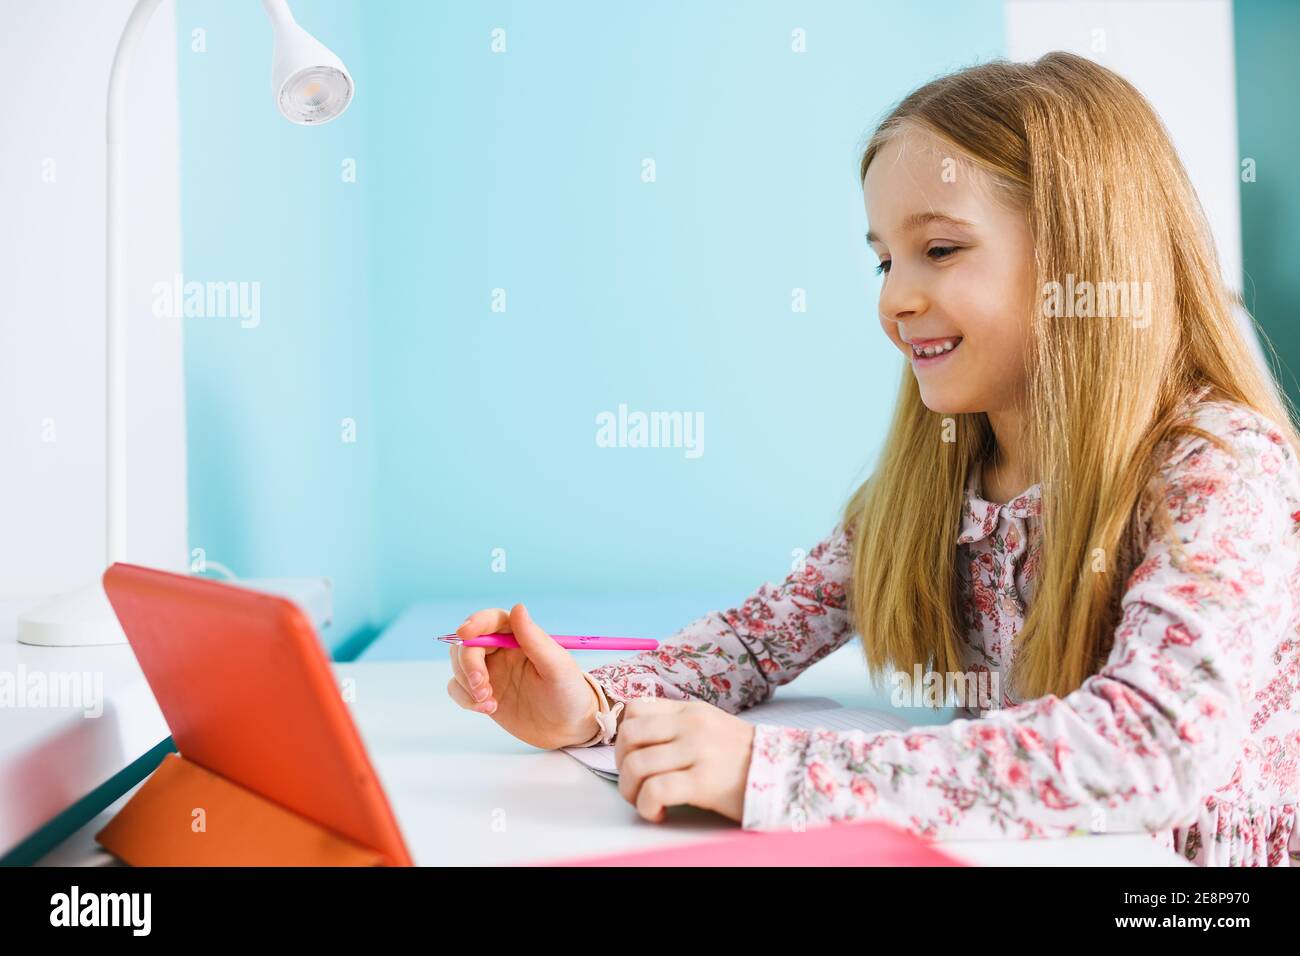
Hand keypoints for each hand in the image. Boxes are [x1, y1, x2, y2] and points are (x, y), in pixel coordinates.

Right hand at [445, 604, 600, 749]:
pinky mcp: (482, 692)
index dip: (475, 622)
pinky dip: (465, 699)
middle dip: (469, 665)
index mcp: (519, 636)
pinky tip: (488, 709)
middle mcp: (501, 650)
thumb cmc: (569, 693)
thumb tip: (517, 607)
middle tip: (482, 688)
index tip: (465, 633)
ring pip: (459, 665)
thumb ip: (535, 639)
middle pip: (467, 644)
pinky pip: (458, 688)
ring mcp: (490, 671)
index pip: (491, 620)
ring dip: (467, 684)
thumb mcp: (557, 667)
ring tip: (490, 704)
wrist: (568, 728)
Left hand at [614, 698, 755, 823]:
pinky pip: (655, 791)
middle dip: (620, 765)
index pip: (635, 709)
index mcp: (691, 710)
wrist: (786, 775)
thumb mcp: (712, 727)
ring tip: (646, 802)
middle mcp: (692, 725)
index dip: (623, 736)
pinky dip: (647, 806)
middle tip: (635, 784)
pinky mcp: (704, 781)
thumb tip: (638, 739)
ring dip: (630, 791)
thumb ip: (679, 726)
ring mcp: (698, 751)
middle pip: (628, 737)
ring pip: (636, 765)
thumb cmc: (745, 759)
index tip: (632, 757)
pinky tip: (659, 813)